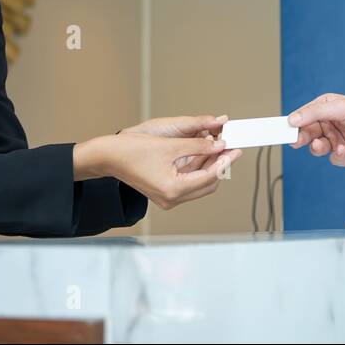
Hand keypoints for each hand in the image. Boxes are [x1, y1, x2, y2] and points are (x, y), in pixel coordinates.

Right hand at [77, 132, 241, 210]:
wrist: (108, 157)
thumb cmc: (132, 151)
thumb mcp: (170, 145)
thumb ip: (198, 146)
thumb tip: (220, 145)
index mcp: (174, 190)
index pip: (210, 177)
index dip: (225, 161)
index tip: (236, 149)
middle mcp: (172, 199)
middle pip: (207, 183)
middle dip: (220, 165)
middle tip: (230, 147)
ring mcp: (168, 198)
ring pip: (199, 183)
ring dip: (209, 166)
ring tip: (218, 147)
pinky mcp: (164, 192)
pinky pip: (188, 182)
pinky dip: (197, 169)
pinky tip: (203, 153)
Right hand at [286, 93, 344, 166]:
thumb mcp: (341, 107)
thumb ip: (315, 113)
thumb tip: (292, 119)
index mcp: (326, 108)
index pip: (303, 115)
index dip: (292, 122)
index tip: (282, 129)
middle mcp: (329, 123)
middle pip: (306, 132)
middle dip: (301, 136)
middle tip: (296, 140)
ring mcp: (336, 139)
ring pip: (315, 146)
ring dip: (316, 146)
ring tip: (320, 145)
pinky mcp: (344, 155)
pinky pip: (331, 158)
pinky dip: (334, 154)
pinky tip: (344, 148)